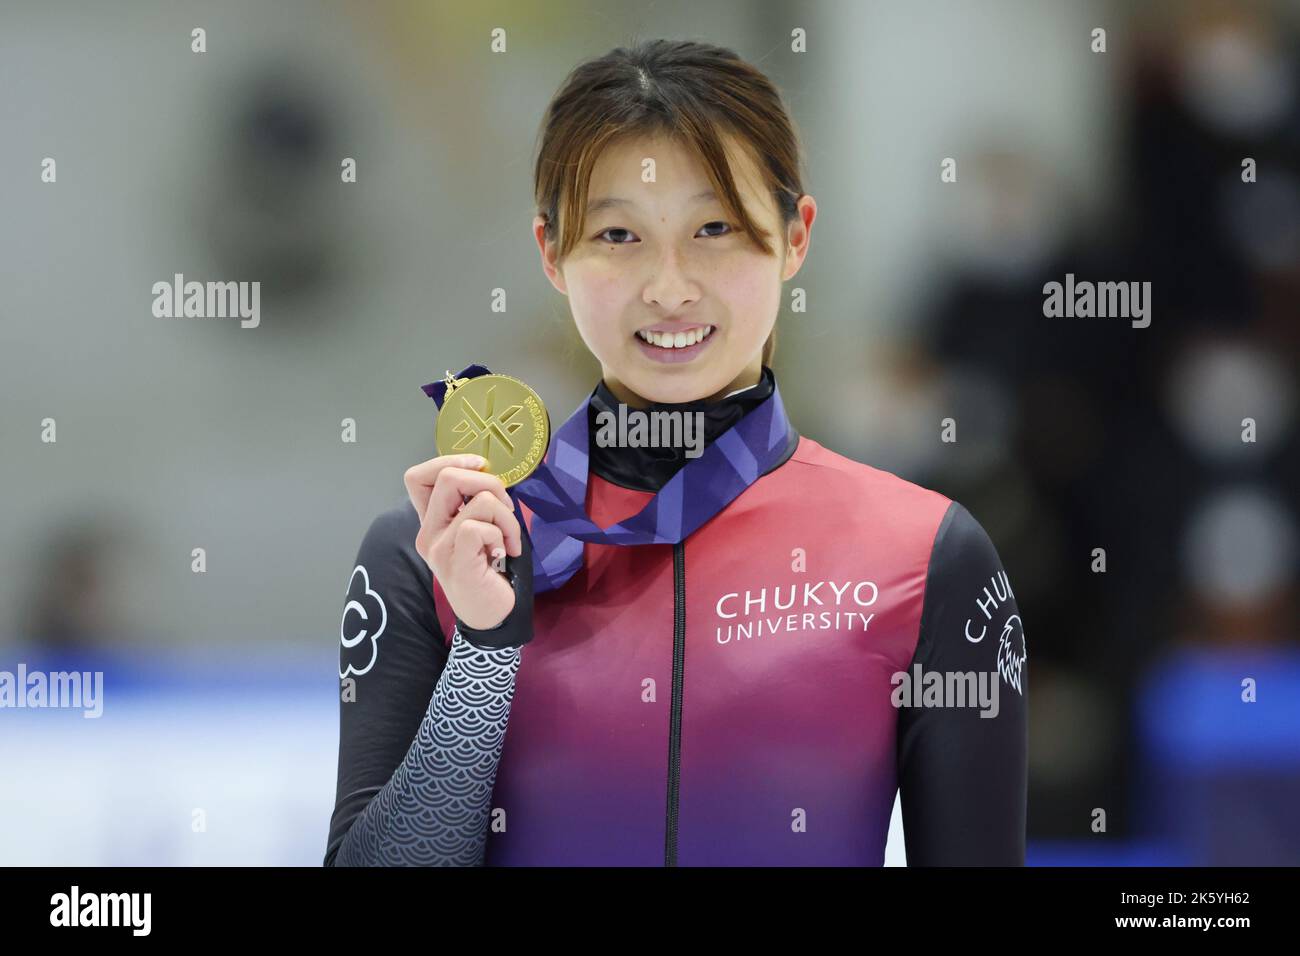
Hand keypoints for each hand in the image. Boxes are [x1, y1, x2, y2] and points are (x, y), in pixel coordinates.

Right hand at [403, 453, 523, 630]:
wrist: (490, 616)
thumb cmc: (489, 571)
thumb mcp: (478, 531)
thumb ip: (474, 505)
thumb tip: (489, 475)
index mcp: (432, 521)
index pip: (417, 476)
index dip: (449, 460)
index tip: (480, 467)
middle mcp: (428, 532)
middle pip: (447, 477)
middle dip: (489, 483)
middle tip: (506, 508)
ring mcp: (439, 547)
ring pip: (478, 501)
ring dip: (507, 516)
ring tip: (509, 539)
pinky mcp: (455, 561)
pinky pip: (479, 527)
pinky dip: (501, 534)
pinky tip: (504, 552)